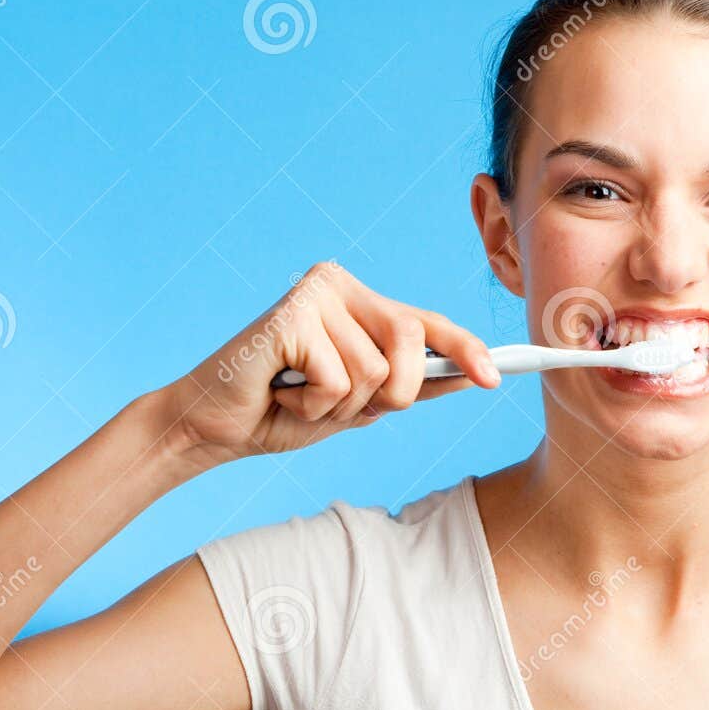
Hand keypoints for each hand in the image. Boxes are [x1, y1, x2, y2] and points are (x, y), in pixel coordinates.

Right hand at [163, 261, 499, 464]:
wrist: (213, 426)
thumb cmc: (282, 412)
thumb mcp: (359, 403)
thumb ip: (410, 386)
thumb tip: (472, 375)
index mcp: (358, 299)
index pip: (426, 322)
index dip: (465, 350)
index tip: (495, 378)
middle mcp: (339, 283)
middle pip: (412, 343)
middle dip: (393, 394)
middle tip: (342, 407)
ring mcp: (315, 293)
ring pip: (376, 371)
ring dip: (341, 407)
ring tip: (302, 397)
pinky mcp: (292, 313)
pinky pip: (340, 380)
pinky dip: (313, 405)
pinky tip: (282, 392)